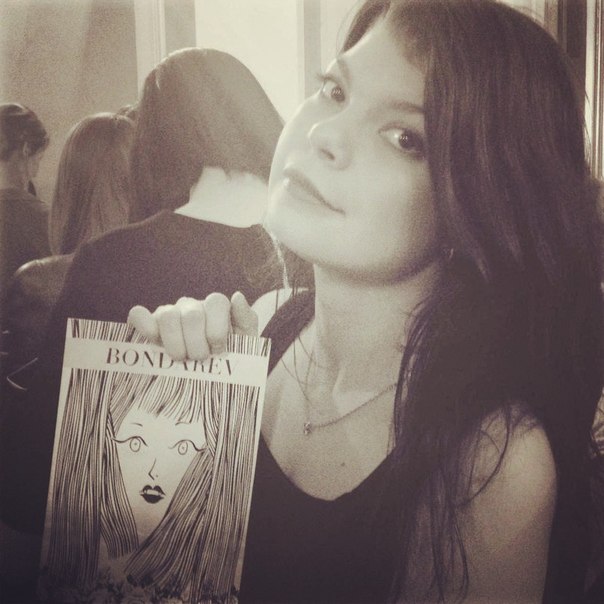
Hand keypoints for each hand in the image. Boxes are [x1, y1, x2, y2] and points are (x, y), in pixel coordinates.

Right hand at [127, 291, 257, 360]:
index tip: (218, 349)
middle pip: (192, 315)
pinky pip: (139, 315)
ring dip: (175, 343)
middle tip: (200, 359)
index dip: (217, 329)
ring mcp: (170, 314)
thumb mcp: (246, 341)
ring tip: (182, 359)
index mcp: (215, 306)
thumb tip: (237, 296)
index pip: (216, 302)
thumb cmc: (230, 358)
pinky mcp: (150, 325)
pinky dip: (143, 324)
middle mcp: (192, 306)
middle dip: (197, 343)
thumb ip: (246, 319)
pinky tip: (152, 339)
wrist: (214, 379)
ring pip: (167, 315)